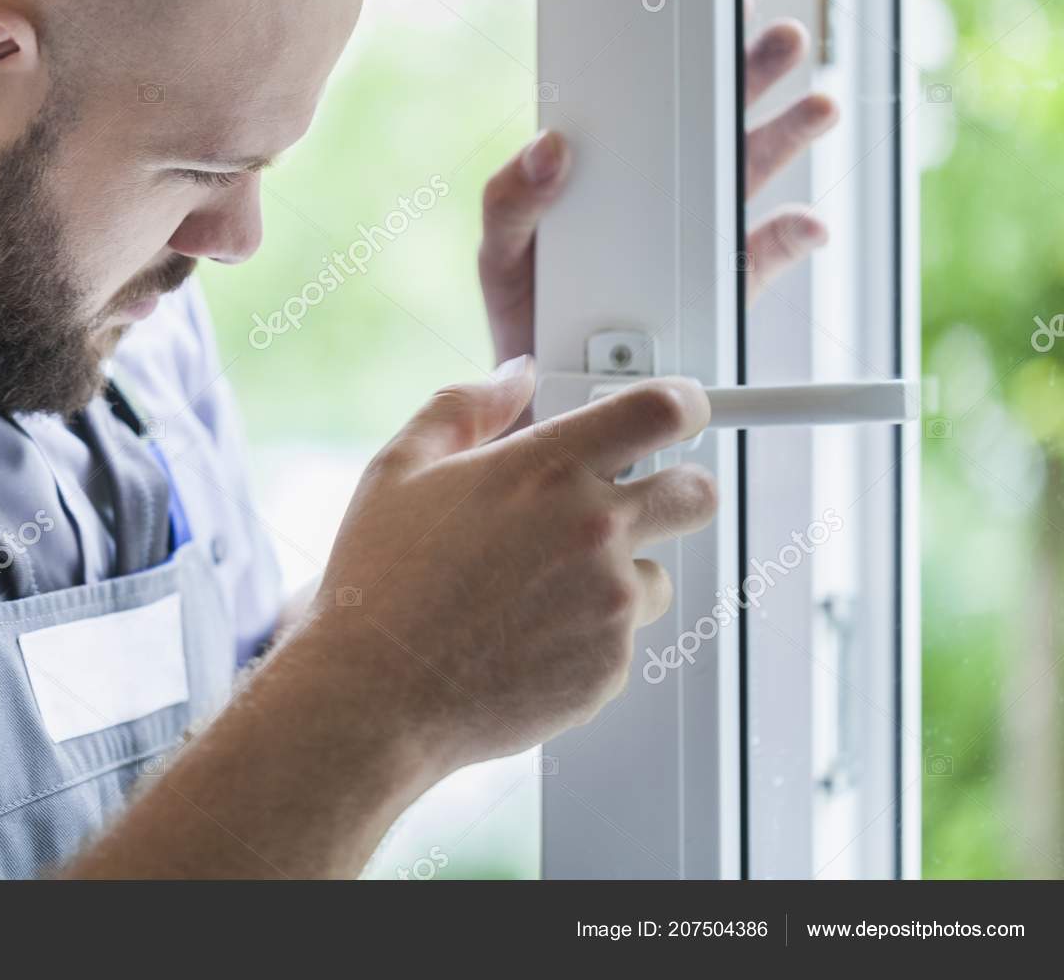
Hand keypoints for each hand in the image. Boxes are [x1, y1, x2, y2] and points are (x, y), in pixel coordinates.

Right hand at [304, 358, 715, 772]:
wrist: (375, 695)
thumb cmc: (380, 584)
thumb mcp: (398, 468)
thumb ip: (464, 406)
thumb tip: (515, 377)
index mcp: (545, 468)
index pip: (661, 410)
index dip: (685, 404)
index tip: (684, 412)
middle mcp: (592, 529)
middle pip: (697, 493)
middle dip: (680, 490)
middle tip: (646, 501)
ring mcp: (609, 601)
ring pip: (656, 576)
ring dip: (618, 576)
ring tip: (539, 593)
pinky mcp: (610, 665)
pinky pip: (623, 639)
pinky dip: (588, 636)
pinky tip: (525, 637)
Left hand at [477, 16, 839, 364]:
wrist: (550, 388)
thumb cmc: (523, 312)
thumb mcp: (501, 253)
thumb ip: (511, 202)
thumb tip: (547, 147)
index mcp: (609, 173)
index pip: (651, 101)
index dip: (687, 56)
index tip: (717, 13)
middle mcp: (660, 197)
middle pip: (715, 124)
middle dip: (752, 78)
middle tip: (781, 41)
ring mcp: (696, 239)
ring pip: (751, 175)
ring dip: (788, 138)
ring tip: (817, 107)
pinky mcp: (721, 290)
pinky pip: (764, 256)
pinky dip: (791, 237)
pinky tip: (805, 221)